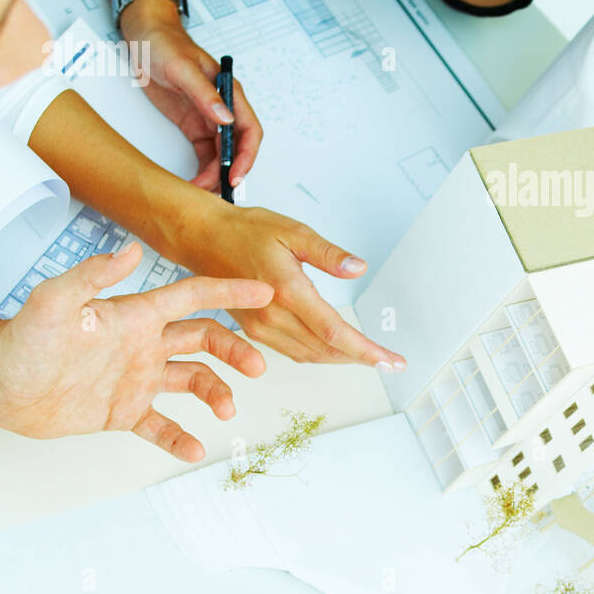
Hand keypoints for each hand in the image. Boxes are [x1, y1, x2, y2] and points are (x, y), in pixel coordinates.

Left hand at [0, 243, 271, 460]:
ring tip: (226, 410)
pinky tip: (196, 447)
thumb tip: (131, 251)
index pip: (193, 297)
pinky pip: (161, 425)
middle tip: (257, 366)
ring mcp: (136, 378)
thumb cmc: (21, 342)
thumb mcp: (54, 303)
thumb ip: (92, 276)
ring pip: (193, 380)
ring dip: (216, 392)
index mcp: (135, 315)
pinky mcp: (123, 412)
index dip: (230, 292)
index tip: (264, 291)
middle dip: (235, 350)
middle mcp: (143, 344)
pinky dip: (180, 438)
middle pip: (205, 339)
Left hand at [119, 0, 263, 190]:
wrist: (144, 38)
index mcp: (229, 93)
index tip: (234, 175)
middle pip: (236, 148)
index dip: (246, 156)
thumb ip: (204, 94)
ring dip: (214, 174)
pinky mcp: (193, 124)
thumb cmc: (165, 44)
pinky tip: (195, 182)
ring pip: (220, 155)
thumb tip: (225, 119)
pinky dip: (202, 169)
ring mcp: (208, 118)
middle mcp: (223, 108)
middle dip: (228, 172)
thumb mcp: (182, 68)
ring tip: (200, 192)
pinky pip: (204, 153)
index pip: (249, 130)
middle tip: (213, 192)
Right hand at [176, 197, 405, 365]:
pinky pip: (292, 351)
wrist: (203, 238)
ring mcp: (259, 327)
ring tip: (368, 357)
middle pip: (326, 350)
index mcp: (287, 291)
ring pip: (310, 355)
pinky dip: (318, 354)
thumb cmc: (245, 231)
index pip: (334, 332)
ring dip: (341, 359)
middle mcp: (272, 315)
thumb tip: (358, 267)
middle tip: (389, 362)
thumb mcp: (294, 232)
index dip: (366, 351)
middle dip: (362, 359)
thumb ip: (329, 254)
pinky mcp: (253, 330)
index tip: (389, 360)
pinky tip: (334, 349)